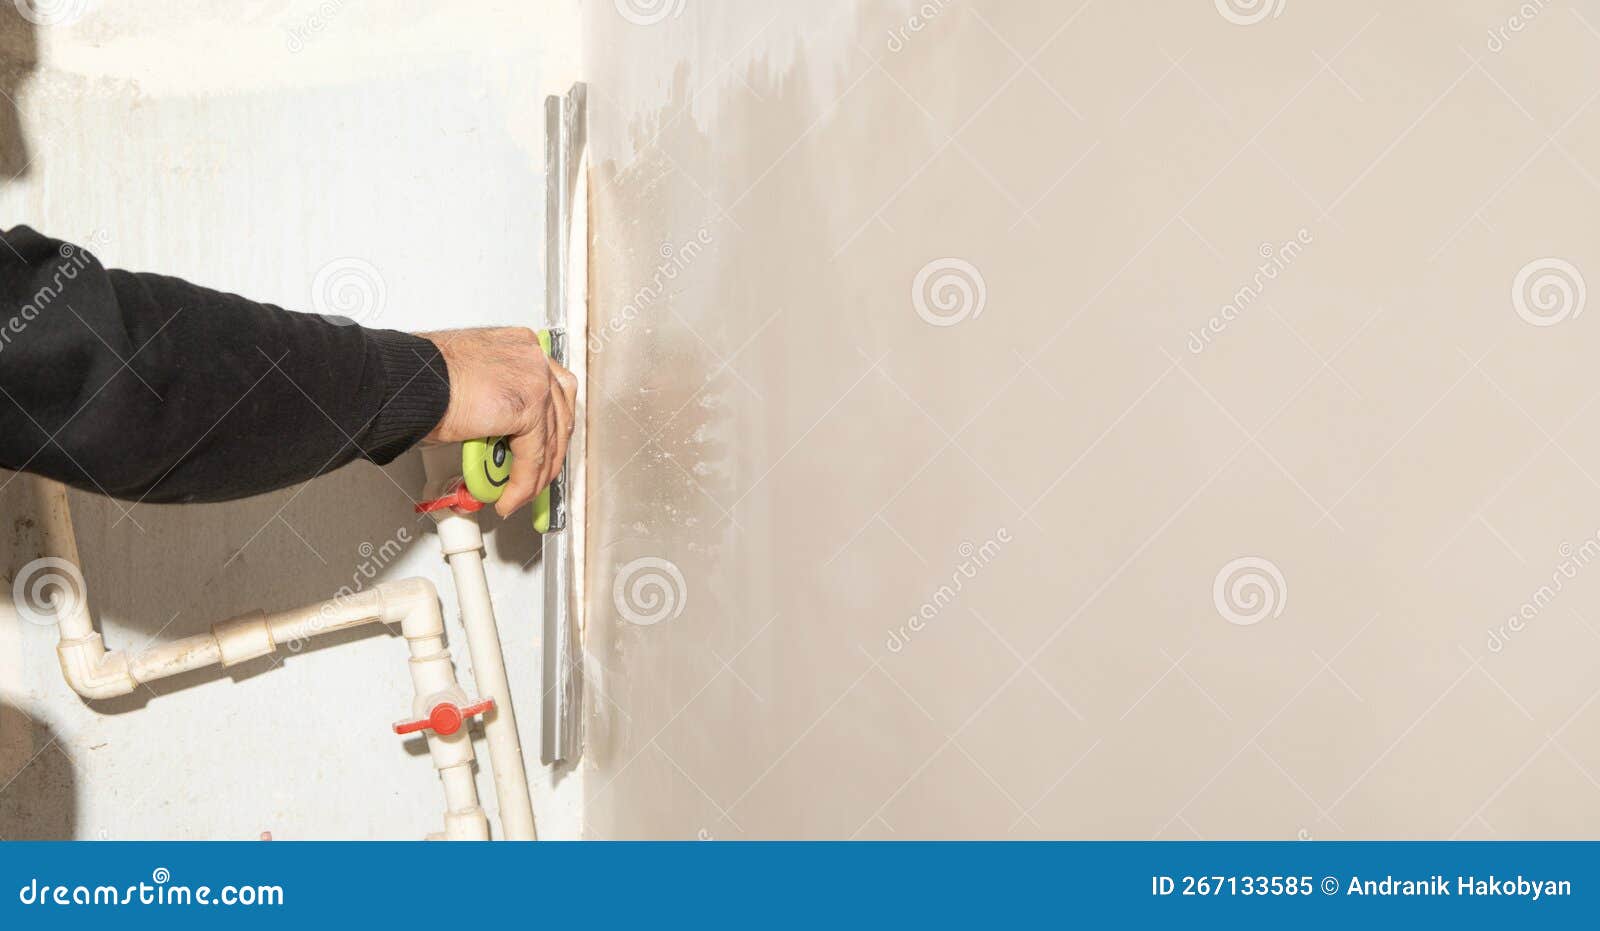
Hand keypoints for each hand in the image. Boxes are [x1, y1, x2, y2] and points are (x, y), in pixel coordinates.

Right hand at [418, 327, 577, 516]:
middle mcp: (532, 358)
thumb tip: (500, 437)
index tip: (546, 446)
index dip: (551, 424)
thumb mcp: (470, 387)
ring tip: (520, 494)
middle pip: (560, 413)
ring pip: (550, 440)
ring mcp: (535, 380)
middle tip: (536, 476)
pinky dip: (523, 483)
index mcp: (519, 346)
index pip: (553, 388)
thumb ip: (496, 405)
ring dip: (536, 476)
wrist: (409, 380)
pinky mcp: (529, 407)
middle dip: (550, 452)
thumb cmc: (422, 379)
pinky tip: (510, 497)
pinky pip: (533, 457)